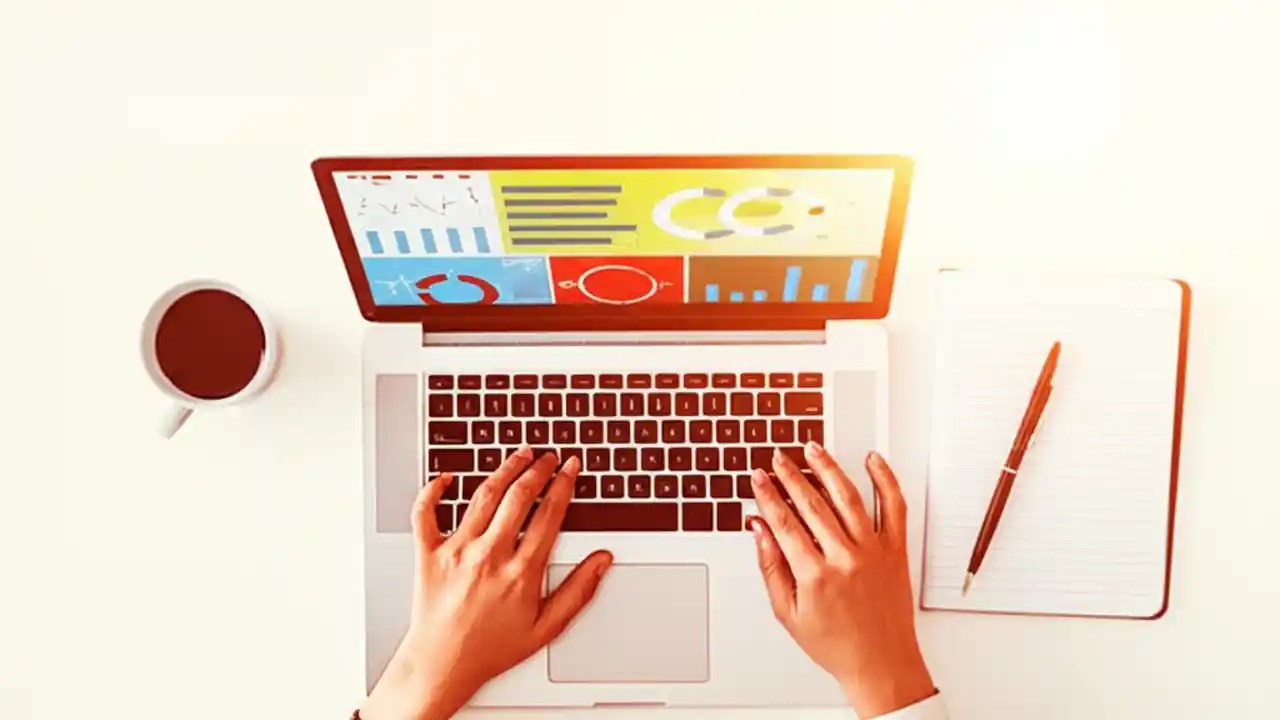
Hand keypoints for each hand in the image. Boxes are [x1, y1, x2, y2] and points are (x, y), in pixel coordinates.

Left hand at [361, 448, 612, 719]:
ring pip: (483, 495)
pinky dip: (433, 491)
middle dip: (538, 469)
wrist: (442, 665)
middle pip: (519, 496)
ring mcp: (457, 551)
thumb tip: (602, 560)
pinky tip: (446, 478)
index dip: (564, 484)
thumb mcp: (546, 627)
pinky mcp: (428, 554)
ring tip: (519, 456)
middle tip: (548, 457)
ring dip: (505, 469)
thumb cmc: (492, 649)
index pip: (549, 514)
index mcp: (521, 572)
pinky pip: (426, 512)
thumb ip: (578, 591)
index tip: (571, 467)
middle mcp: (489, 555)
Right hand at [748, 444, 934, 718]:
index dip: (768, 495)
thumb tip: (759, 530)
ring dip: (828, 468)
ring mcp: (873, 551)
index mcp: (815, 576)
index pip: (784, 522)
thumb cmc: (835, 644)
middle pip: (812, 504)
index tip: (759, 478)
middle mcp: (845, 558)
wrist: (880, 664)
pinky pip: (894, 507)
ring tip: (813, 450)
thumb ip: (771, 568)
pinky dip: (885, 480)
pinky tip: (873, 461)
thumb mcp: (788, 613)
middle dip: (790, 475)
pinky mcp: (896, 550)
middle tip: (778, 458)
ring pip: (848, 497)